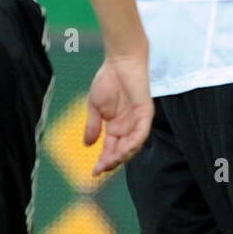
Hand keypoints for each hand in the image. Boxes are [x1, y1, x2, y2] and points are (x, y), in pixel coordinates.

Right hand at [84, 54, 153, 175]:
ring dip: (123, 155)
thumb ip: (92, 126)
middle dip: (112, 161)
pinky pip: (142, 132)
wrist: (119, 61)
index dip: (103, 161)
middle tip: (102, 169)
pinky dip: (134, 142)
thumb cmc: (107, 79)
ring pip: (133, 145)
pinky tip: (125, 149)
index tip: (94, 172)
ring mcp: (137, 120)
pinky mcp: (145, 112)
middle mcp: (127, 126)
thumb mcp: (94, 106)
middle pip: (122, 150)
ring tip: (111, 162)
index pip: (110, 149)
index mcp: (115, 126)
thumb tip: (87, 145)